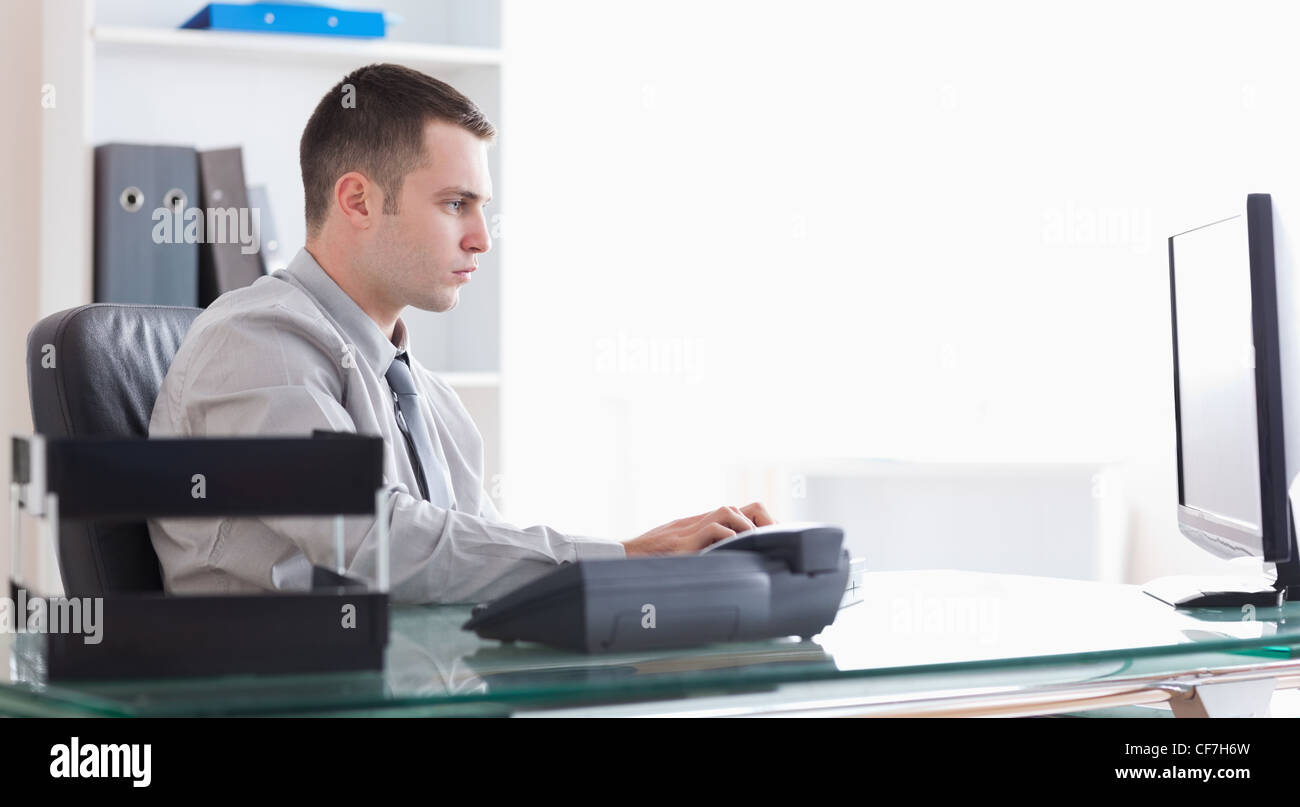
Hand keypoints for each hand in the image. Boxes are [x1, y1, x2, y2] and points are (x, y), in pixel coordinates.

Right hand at [623, 502, 776, 555]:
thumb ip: (701, 549)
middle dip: (760, 523)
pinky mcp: (681, 544)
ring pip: (726, 511)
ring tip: (752, 545)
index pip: (737, 511)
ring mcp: (688, 531)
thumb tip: (726, 564)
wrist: (620, 560)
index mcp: (698, 525)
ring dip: (745, 527)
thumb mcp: (680, 552)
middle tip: (769, 544)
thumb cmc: (649, 561)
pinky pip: (711, 529)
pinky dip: (727, 537)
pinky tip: (731, 552)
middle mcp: (695, 523)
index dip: (758, 523)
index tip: (771, 540)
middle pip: (738, 507)